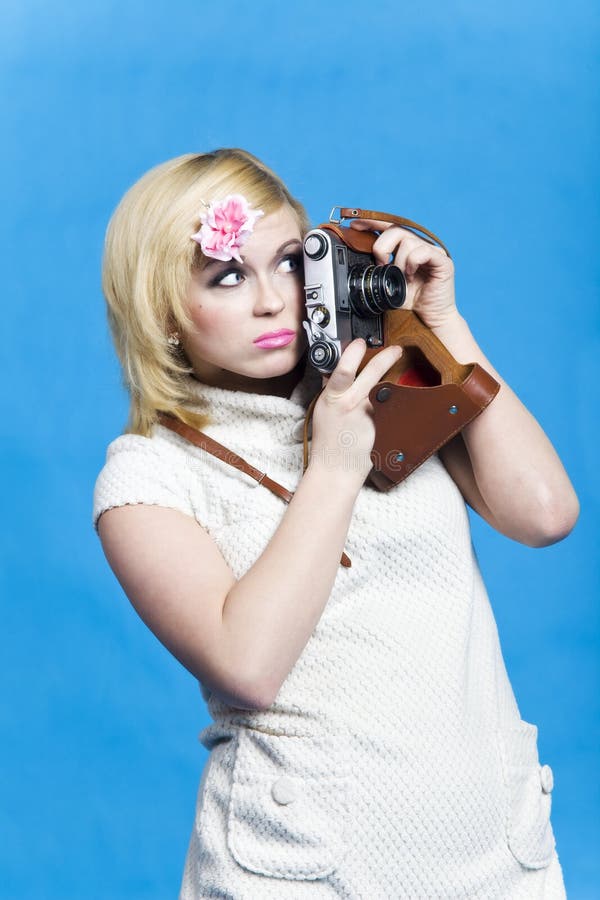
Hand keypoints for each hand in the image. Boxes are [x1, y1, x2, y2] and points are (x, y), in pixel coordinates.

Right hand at [310, 339, 402, 486]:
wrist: (337, 466)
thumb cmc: (328, 440)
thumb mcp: (323, 410)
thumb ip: (330, 390)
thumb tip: (333, 370)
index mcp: (332, 398)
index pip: (343, 370)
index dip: (353, 352)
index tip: (360, 343)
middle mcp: (351, 404)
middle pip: (372, 374)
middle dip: (386, 357)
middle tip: (396, 350)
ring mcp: (367, 415)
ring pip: (383, 390)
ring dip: (389, 381)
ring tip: (397, 377)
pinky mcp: (380, 425)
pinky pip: (386, 408)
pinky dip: (388, 404)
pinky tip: (389, 405)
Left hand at [349, 217, 456, 329]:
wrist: (430, 317)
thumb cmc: (411, 300)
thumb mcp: (387, 283)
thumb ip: (378, 269)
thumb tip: (361, 261)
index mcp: (405, 248)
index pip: (388, 227)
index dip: (371, 223)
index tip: (355, 226)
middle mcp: (419, 245)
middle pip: (395, 229)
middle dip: (382, 247)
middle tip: (381, 265)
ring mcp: (431, 251)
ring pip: (408, 241)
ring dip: (399, 261)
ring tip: (401, 276)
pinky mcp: (442, 260)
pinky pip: (423, 251)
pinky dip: (412, 263)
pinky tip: (410, 275)